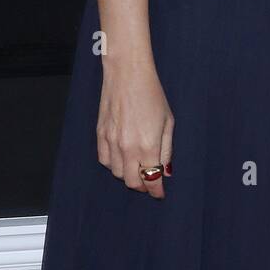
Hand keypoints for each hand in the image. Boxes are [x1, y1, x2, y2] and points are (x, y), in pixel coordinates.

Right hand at [96, 54, 173, 197]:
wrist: (127, 74)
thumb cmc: (152, 94)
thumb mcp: (168, 121)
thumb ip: (166, 149)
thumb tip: (165, 171)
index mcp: (148, 145)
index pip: (151, 179)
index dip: (156, 191)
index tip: (159, 194)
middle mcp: (128, 148)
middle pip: (132, 182)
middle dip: (143, 186)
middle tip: (149, 182)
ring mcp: (111, 142)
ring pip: (117, 173)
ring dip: (128, 175)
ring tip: (137, 167)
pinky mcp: (100, 135)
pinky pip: (104, 161)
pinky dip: (114, 164)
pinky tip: (122, 158)